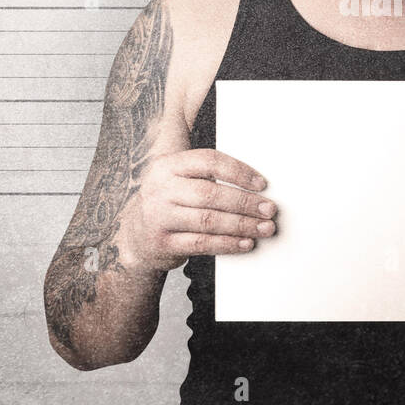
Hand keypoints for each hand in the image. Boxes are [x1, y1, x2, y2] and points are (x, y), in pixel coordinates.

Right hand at [115, 148, 276, 271]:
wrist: (135, 236)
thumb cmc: (170, 202)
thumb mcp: (178, 179)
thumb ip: (208, 173)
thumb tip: (256, 182)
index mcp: (168, 165)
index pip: (208, 161)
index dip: (238, 171)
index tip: (262, 183)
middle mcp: (160, 188)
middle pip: (210, 193)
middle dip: (245, 202)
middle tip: (269, 209)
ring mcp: (158, 217)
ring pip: (208, 220)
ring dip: (242, 225)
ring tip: (264, 227)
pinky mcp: (161, 243)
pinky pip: (201, 243)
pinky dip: (227, 244)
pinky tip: (245, 243)